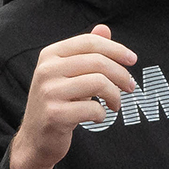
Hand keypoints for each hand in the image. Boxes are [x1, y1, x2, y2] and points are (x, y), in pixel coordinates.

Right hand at [9, 25, 137, 168]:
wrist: (35, 139)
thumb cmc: (58, 103)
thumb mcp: (69, 74)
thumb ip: (86, 52)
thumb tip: (105, 28)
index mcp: (50, 55)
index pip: (89, 42)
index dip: (115, 49)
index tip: (133, 60)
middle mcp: (46, 70)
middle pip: (98, 62)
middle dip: (121, 75)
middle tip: (131, 87)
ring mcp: (49, 92)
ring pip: (99, 83)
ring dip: (115, 96)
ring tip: (115, 104)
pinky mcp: (55, 114)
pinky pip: (94, 109)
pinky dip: (103, 114)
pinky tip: (98, 117)